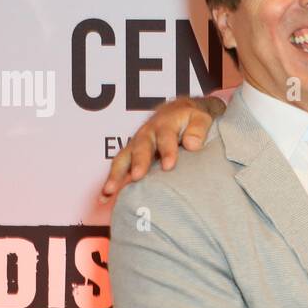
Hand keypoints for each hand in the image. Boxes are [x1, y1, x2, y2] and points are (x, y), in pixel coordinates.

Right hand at [100, 95, 224, 200]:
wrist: (180, 110)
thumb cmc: (192, 118)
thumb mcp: (201, 118)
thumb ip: (198, 130)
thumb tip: (193, 144)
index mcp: (166, 124)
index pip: (166, 137)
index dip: (167, 151)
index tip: (168, 165)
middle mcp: (148, 133)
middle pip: (141, 147)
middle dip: (138, 162)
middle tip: (138, 177)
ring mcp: (137, 144)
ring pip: (124, 157)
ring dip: (116, 174)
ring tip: (109, 191)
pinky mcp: (132, 154)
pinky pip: (120, 167)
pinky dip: (112, 180)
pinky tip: (105, 197)